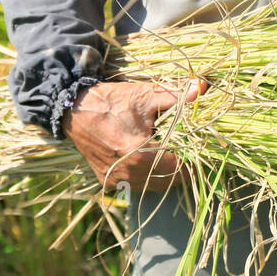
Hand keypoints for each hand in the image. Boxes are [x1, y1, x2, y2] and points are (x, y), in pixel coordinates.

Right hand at [61, 76, 207, 192]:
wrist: (75, 110)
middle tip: (187, 154)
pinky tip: (146, 159)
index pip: (178, 169)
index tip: (199, 151)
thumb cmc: (112, 101)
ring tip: (168, 156)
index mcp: (140, 154)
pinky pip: (134, 186)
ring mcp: (116, 180)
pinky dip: (144, 176)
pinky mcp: (107, 182)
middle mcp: (128, 173)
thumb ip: (176, 96)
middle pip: (167, 182)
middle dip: (180, 170)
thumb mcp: (145, 95)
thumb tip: (201, 89)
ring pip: (151, 186)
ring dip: (163, 175)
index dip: (191, 161)